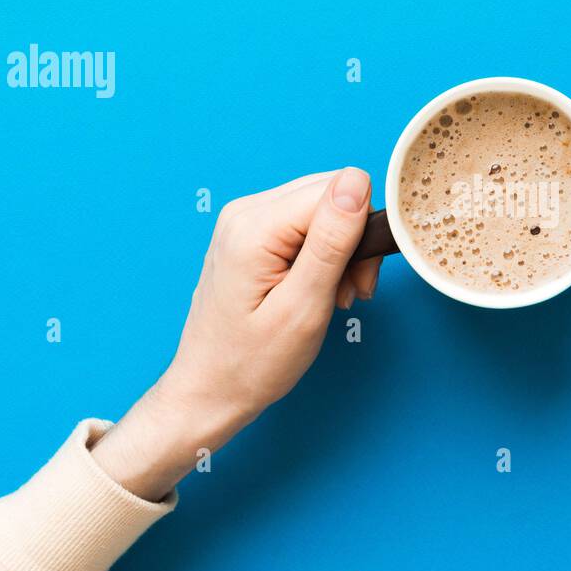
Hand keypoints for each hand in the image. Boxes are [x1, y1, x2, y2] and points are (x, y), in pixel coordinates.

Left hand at [90, 168, 380, 499]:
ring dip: (340, 251)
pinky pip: (304, 223)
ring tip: (333, 296)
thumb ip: (331, 241)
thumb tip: (357, 180)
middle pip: (330, 193)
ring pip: (322, 207)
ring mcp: (244, 221)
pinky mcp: (250, 234)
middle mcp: (245, 212)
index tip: (356, 282)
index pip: (337, 190)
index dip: (360, 232)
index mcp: (254, 226)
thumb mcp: (303, 306)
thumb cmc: (252, 362)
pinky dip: (323, 254)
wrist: (210, 390)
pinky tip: (318, 288)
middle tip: (348, 292)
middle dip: (352, 241)